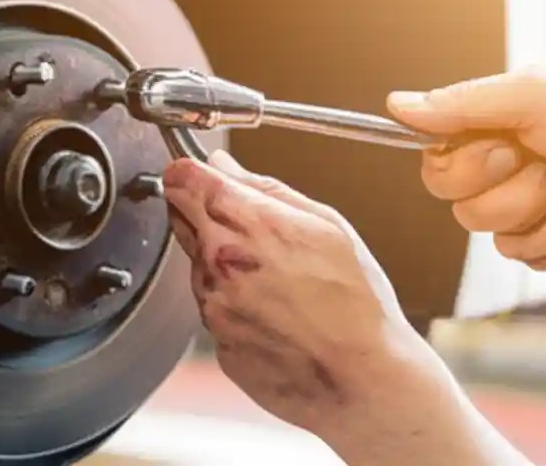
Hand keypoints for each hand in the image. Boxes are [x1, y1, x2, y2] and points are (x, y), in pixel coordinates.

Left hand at [164, 151, 527, 465]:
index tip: (196, 174)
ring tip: (280, 283)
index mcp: (246, 222)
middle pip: (183, 218)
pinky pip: (215, 308)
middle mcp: (218, 261)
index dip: (188, 172)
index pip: (182, 177)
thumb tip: (227, 167)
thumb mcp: (327, 225)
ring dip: (224, 264)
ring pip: (200, 266)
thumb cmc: (357, 305)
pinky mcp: (216, 340)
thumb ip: (266, 189)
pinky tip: (276, 313)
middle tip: (255, 232)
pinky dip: (235, 305)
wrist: (363, 378)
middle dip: (208, 215)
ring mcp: (213, 304)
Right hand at [388, 71, 545, 287]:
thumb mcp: (536, 94)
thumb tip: (395, 104)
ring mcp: (542, 218)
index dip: (468, 172)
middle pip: (467, 216)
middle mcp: (511, 177)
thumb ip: (461, 104)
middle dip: (524, 196)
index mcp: (495, 135)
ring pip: (511, 247)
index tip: (509, 150)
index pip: (436, 172)